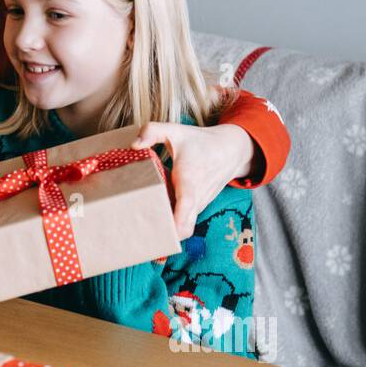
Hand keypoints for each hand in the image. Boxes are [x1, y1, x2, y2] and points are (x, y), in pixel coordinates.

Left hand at [131, 122, 254, 239]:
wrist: (232, 151)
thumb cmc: (200, 142)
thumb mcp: (176, 131)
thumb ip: (152, 132)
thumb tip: (134, 146)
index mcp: (190, 178)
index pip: (187, 204)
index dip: (177, 220)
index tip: (166, 232)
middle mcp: (196, 197)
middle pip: (184, 227)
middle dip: (164, 235)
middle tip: (139, 235)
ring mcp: (198, 206)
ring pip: (184, 228)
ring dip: (167, 231)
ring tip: (141, 231)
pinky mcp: (197, 209)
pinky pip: (184, 223)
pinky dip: (172, 225)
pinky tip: (153, 219)